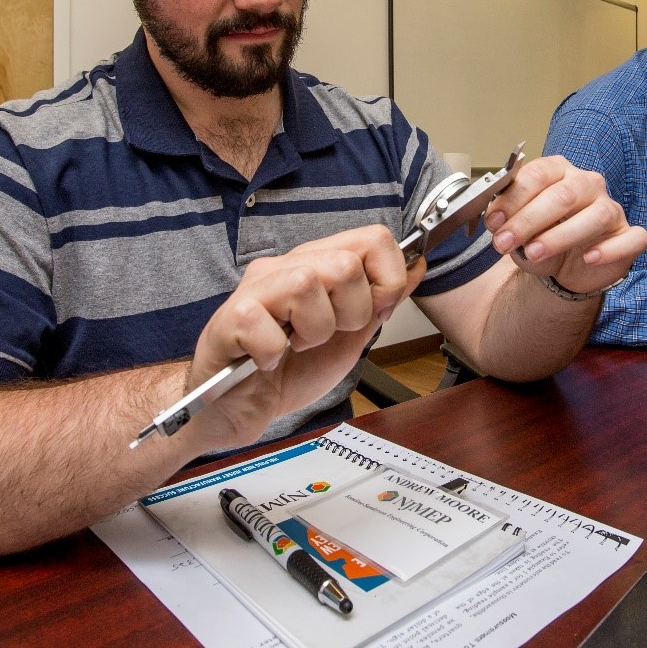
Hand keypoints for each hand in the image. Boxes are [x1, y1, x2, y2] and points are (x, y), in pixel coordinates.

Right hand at [186, 225, 421, 447]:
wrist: (236, 408)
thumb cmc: (286, 371)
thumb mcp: (349, 336)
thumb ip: (381, 301)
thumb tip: (418, 265)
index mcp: (316, 266)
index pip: (373, 239)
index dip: (387, 280)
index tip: (372, 313)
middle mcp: (284, 268)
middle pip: (345, 263)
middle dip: (352, 313)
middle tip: (327, 335)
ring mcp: (254, 290)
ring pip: (307, 285)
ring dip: (314, 332)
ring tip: (296, 347)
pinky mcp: (228, 320)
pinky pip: (268, 328)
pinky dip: (274, 354)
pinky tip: (267, 361)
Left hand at [481, 155, 646, 296]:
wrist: (566, 268)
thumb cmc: (543, 239)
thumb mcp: (519, 230)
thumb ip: (507, 222)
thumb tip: (494, 221)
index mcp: (559, 172)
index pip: (538, 174)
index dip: (514, 198)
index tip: (493, 221)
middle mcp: (588, 184)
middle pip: (563, 195)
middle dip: (529, 220)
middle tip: (505, 242)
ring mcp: (612, 209)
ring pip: (596, 215)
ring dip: (562, 235)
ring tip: (535, 253)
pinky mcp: (629, 236)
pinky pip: (630, 239)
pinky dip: (610, 249)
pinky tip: (589, 258)